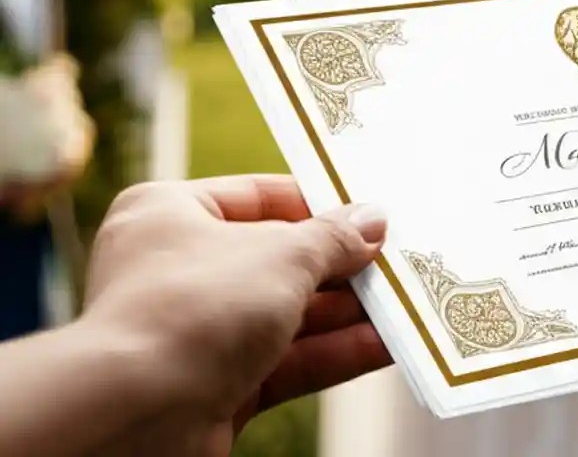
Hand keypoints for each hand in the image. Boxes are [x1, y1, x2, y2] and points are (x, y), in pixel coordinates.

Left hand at [80, 176, 389, 454]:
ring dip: (349, 313)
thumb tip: (373, 220)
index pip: (259, 196)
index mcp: (171, 214)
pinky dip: (335, 353)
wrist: (135, 415)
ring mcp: (198, 332)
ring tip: (408, 305)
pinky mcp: (217, 385)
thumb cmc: (194, 308)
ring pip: (289, 314)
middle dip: (344, 267)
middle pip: (281, 259)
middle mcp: (180, 270)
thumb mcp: (282, 255)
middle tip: (402, 263)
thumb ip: (334, 237)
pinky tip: (386, 346)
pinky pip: (287, 361)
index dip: (320, 204)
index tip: (372, 213)